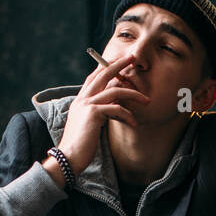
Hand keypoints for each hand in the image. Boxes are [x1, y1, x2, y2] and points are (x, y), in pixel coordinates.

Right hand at [55, 53, 149, 173]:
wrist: (69, 156)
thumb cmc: (80, 145)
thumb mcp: (89, 124)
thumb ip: (98, 113)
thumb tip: (112, 108)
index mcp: (80, 100)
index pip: (93, 76)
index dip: (106, 66)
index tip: (119, 61)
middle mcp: (82, 99)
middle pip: (102, 74)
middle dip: (119, 65)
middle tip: (132, 58)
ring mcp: (87, 105)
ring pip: (115, 91)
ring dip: (134, 94)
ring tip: (146, 100)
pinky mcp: (93, 114)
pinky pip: (117, 108)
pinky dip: (128, 116)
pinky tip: (134, 124)